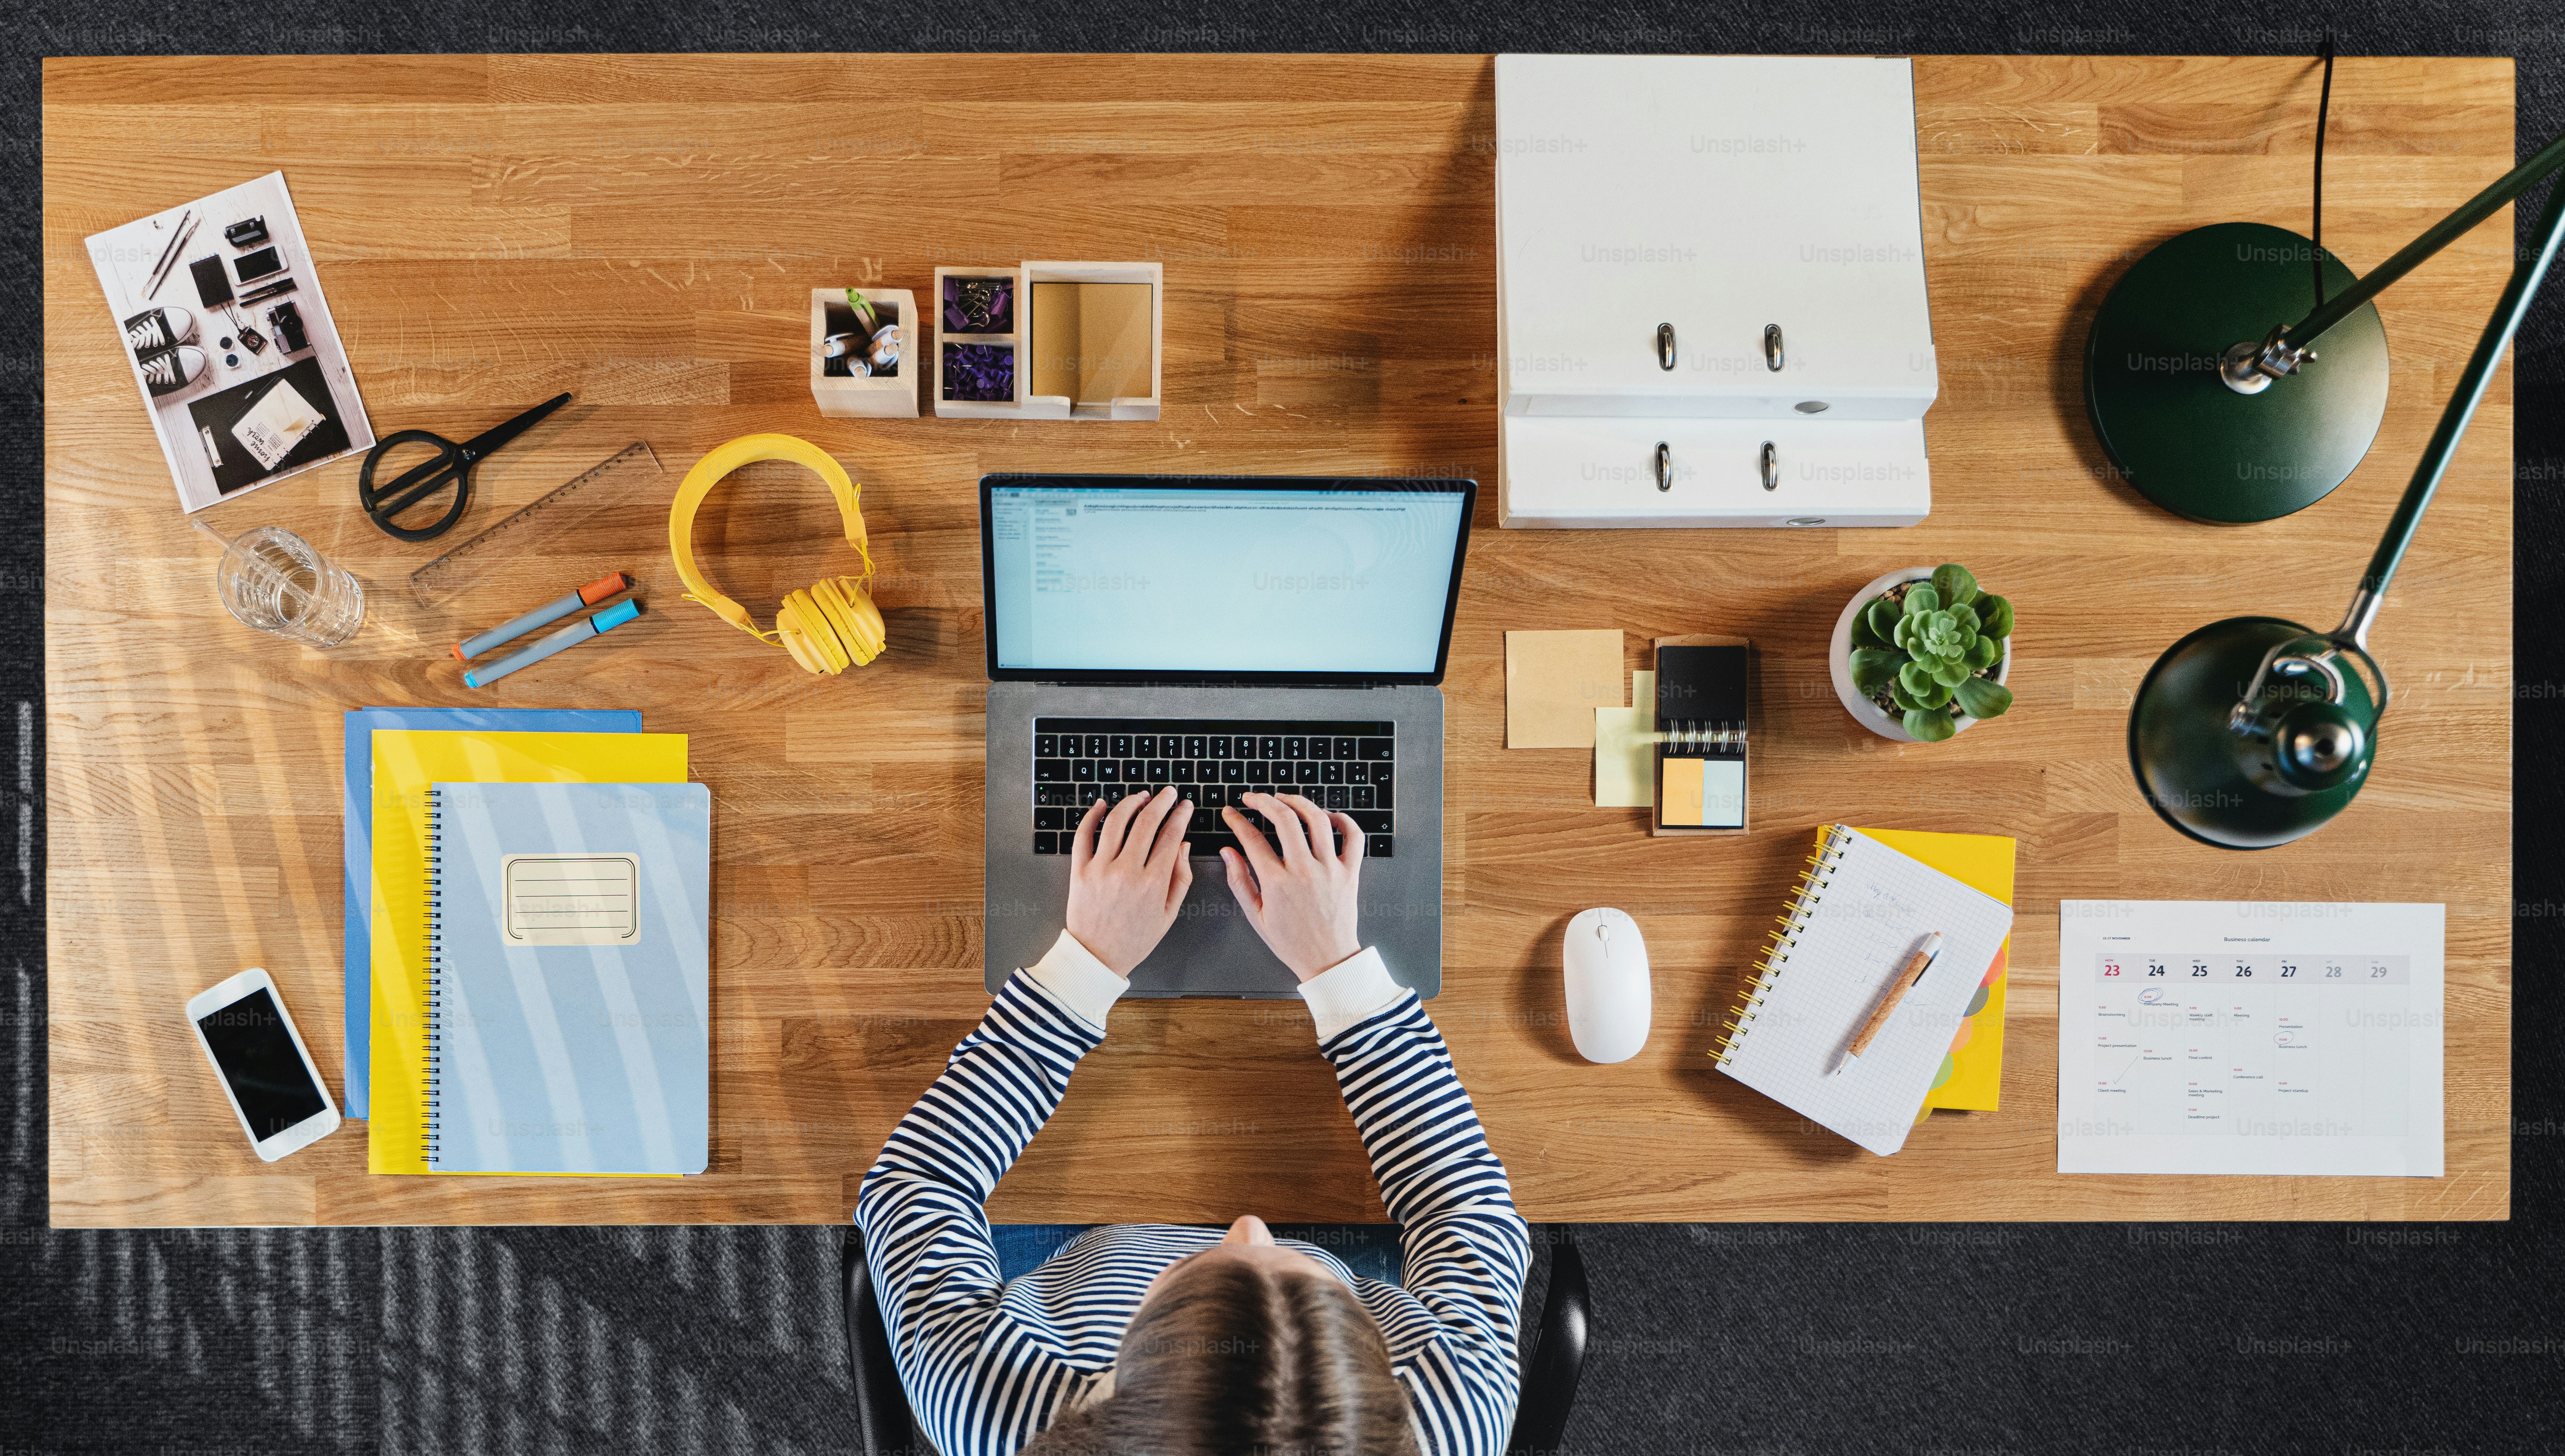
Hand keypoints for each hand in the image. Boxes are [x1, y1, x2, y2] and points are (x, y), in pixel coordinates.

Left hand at [1064, 788, 1195, 974]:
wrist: (1096, 958)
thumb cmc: (1134, 939)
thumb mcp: (1168, 914)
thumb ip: (1180, 878)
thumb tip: (1183, 845)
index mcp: (1153, 883)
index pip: (1171, 836)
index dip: (1181, 816)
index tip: (1185, 806)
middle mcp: (1127, 871)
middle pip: (1147, 822)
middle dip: (1161, 801)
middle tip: (1168, 794)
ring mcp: (1100, 869)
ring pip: (1116, 821)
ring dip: (1131, 802)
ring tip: (1141, 796)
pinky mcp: (1079, 871)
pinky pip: (1083, 835)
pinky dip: (1091, 815)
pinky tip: (1102, 805)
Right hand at [1219, 792, 1364, 981]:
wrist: (1327, 960)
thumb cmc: (1291, 942)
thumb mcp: (1256, 916)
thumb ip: (1239, 881)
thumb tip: (1228, 852)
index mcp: (1277, 883)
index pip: (1252, 839)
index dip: (1237, 821)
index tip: (1231, 813)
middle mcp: (1304, 872)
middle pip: (1284, 819)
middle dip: (1264, 801)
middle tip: (1254, 798)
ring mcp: (1330, 870)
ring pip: (1317, 820)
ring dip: (1299, 802)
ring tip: (1285, 799)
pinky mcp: (1350, 872)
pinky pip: (1353, 836)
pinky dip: (1343, 820)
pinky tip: (1328, 816)